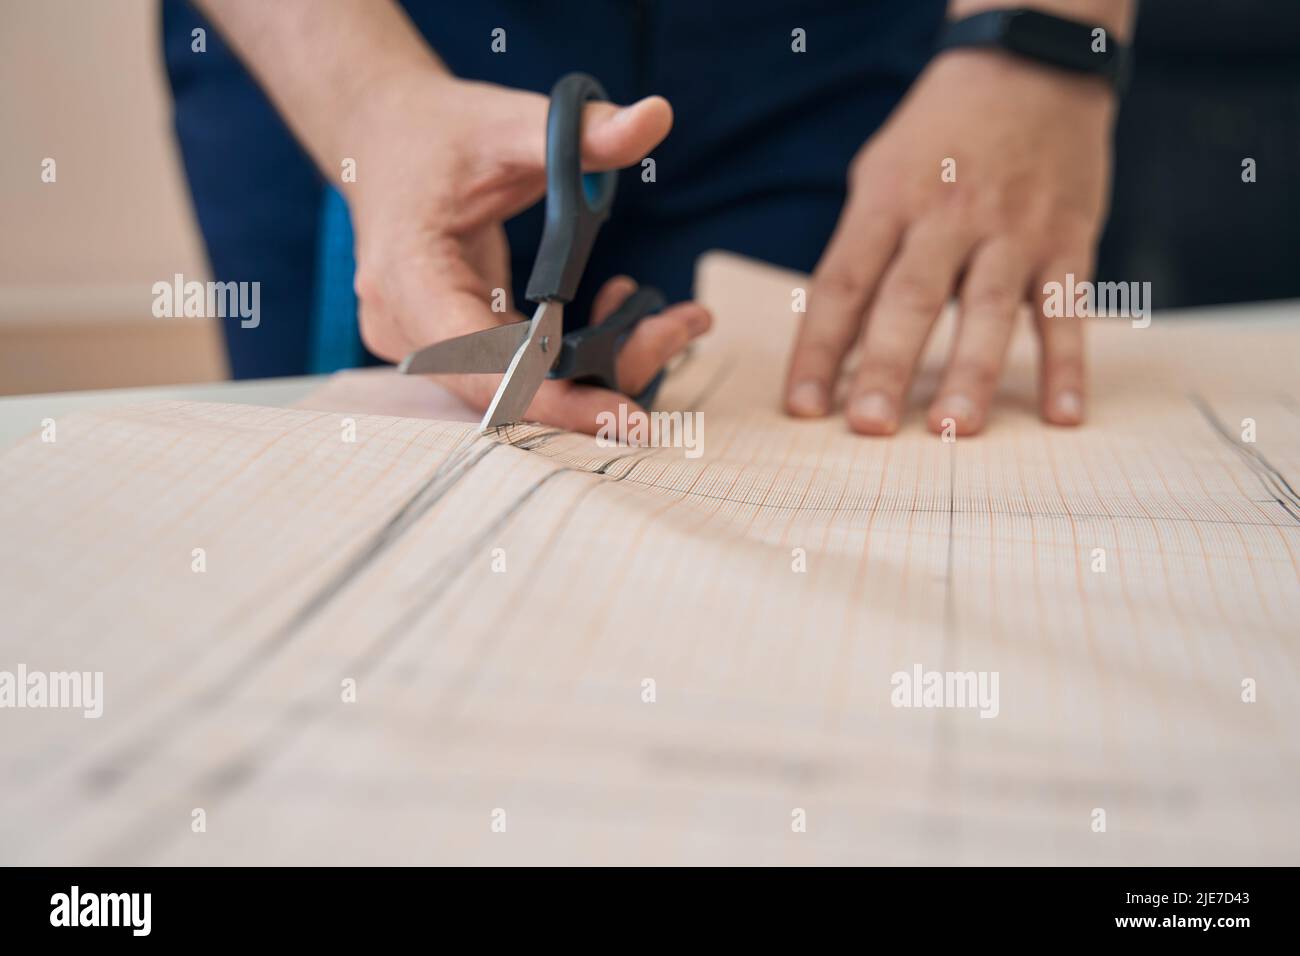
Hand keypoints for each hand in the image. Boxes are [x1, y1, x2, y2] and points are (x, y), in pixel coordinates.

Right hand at [346, 74, 710, 432]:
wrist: (385, 138)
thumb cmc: (439, 131)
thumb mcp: (509, 122)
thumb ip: (582, 131)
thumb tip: (656, 117)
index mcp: (410, 280)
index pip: (485, 367)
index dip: (558, 400)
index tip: (631, 419)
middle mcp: (408, 330)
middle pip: (516, 389)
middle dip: (607, 371)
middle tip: (683, 324)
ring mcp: (426, 346)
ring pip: (527, 389)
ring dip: (604, 363)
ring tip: (675, 318)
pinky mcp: (453, 347)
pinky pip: (524, 372)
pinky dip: (581, 351)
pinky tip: (626, 305)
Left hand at [785, 50, 1114, 434]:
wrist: (1032, 64)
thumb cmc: (937, 140)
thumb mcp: (880, 176)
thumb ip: (860, 255)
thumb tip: (833, 350)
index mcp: (888, 200)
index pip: (842, 284)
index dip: (818, 349)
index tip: (803, 408)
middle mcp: (947, 215)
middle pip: (910, 299)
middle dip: (885, 367)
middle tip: (868, 428)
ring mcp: (1013, 229)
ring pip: (988, 310)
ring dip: (970, 374)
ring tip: (952, 431)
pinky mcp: (1069, 239)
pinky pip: (1067, 310)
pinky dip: (1068, 366)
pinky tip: (1061, 417)